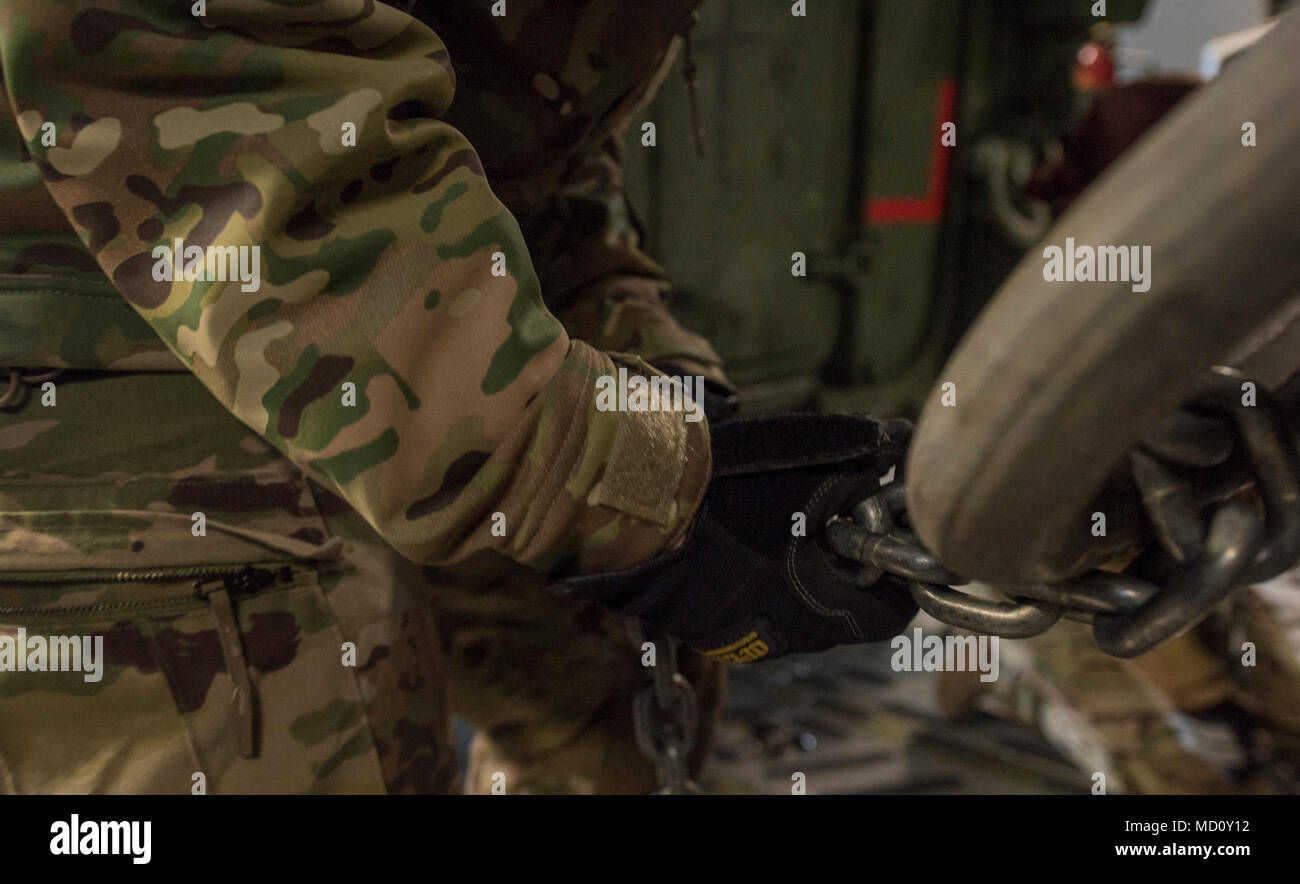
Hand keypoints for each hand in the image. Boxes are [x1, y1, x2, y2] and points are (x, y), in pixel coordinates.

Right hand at [557, 413, 916, 661]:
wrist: (632, 501)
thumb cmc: (728, 483)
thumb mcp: (813, 458)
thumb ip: (868, 453)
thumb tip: (902, 442)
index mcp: (819, 612)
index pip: (892, 613)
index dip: (899, 566)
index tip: (886, 523)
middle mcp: (785, 639)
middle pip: (844, 606)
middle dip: (845, 557)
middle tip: (832, 507)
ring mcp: (741, 637)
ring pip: (798, 605)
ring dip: (803, 564)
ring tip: (783, 513)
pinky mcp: (707, 626)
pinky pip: (757, 603)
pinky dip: (764, 572)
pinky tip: (743, 532)